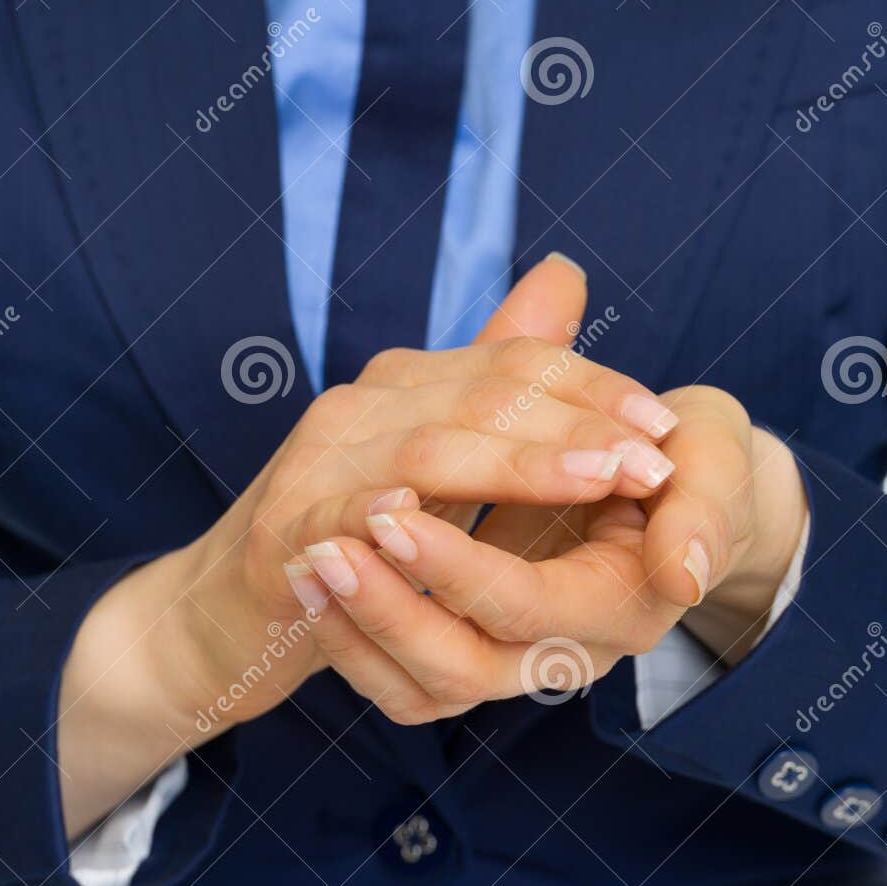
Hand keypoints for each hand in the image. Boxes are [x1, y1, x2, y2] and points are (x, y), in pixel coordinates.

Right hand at [57, 257, 676, 834]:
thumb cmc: (341, 536)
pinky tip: (462, 527)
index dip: (594, 386)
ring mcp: (317, 464)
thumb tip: (566, 275)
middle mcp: (362, 406)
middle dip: (582, 424)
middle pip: (486, 392)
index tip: (666, 422)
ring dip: (528, 465)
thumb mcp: (431, 458)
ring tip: (605, 480)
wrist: (219, 610)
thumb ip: (497, 379)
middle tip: (658, 457)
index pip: (514, 360)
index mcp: (405, 384)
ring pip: (434, 447)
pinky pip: (348, 516)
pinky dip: (401, 518)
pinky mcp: (281, 533)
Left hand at [286, 396, 807, 722]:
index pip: (527, 608)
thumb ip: (705, 507)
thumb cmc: (697, 463)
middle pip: (464, 663)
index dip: (459, 569)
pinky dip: (354, 636)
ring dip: (360, 624)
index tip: (393, 512)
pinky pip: (405, 677)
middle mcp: (568, 649)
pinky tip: (312, 578)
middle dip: (390, 605)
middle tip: (323, 544)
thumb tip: (682, 571)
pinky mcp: (480, 645)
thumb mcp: (716, 464)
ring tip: (304, 559)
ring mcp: (519, 656)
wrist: (681, 485)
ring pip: (426, 682)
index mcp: (624, 606)